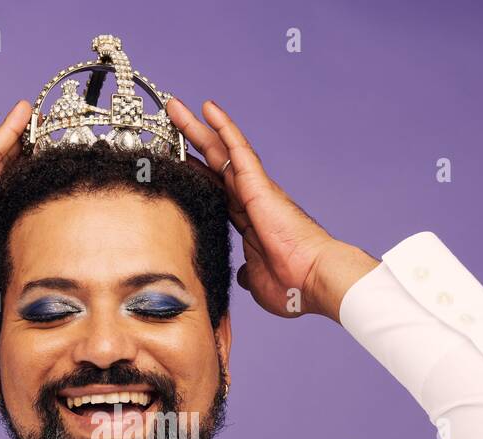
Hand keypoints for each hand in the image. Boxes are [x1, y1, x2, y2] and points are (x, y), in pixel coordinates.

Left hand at [165, 97, 378, 321]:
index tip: (179, 162)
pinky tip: (209, 110)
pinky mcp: (260, 185)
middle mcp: (252, 201)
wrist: (313, 281)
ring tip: (177, 107)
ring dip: (200, 129)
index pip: (217, 193)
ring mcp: (256, 190)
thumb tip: (240, 273)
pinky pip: (238, 150)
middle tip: (170, 121)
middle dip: (192, 143)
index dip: (198, 176)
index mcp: (249, 224)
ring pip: (223, 151)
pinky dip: (224, 129)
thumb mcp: (256, 281)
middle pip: (215, 165)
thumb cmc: (293, 286)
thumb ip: (245, 272)